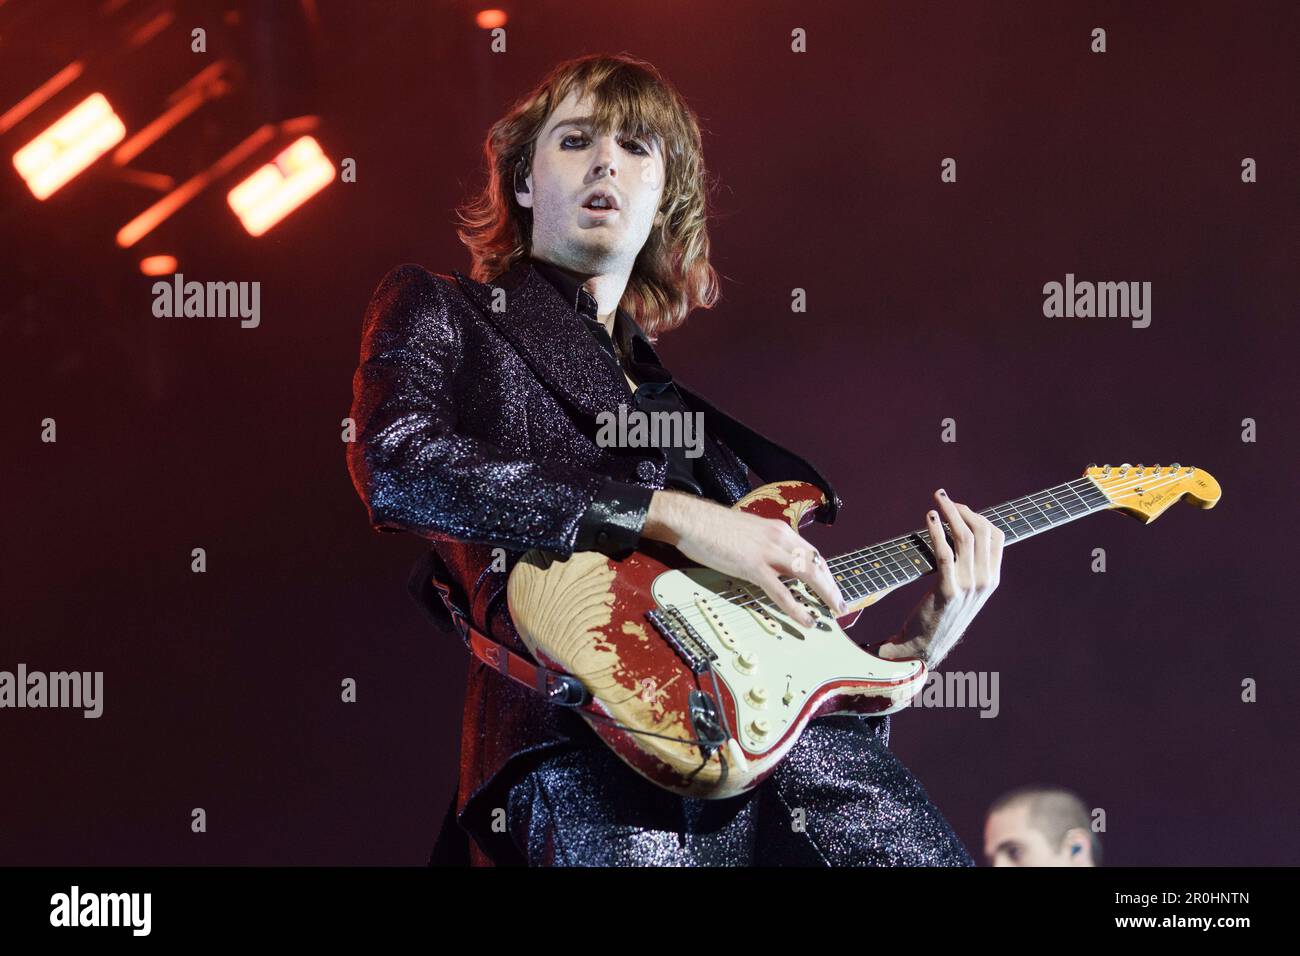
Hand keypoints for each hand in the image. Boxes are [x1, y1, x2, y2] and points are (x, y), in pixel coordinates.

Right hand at [644, 490, 846, 626]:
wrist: (692, 519)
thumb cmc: (713, 526)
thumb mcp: (748, 532)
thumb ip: (764, 546)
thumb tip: (772, 564)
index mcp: (778, 529)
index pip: (811, 551)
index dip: (824, 571)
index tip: (831, 585)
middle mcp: (779, 537)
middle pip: (816, 563)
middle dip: (831, 585)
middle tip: (840, 604)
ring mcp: (768, 552)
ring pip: (807, 574)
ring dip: (824, 594)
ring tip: (834, 611)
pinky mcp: (753, 566)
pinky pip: (781, 592)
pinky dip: (797, 608)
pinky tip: (807, 619)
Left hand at [880, 488, 1003, 667]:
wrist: (926, 645)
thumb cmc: (941, 614)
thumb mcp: (965, 590)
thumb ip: (969, 567)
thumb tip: (960, 534)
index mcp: (992, 579)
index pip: (997, 537)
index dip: (978, 516)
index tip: (959, 507)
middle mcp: (984, 580)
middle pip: (982, 531)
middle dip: (963, 509)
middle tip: (944, 498)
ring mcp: (968, 585)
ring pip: (965, 537)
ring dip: (950, 513)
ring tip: (936, 500)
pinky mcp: (948, 589)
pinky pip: (945, 551)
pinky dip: (937, 530)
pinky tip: (929, 517)